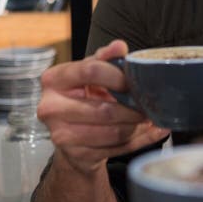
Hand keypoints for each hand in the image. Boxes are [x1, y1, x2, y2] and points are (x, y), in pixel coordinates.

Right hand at [37, 40, 170, 175]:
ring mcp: (61, 135)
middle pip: (103, 109)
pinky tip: (152, 131)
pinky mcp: (76, 155)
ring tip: (150, 117)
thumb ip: (105, 58)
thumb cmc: (82, 95)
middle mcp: (50, 108)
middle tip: (150, 104)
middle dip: (133, 108)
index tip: (133, 80)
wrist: (70, 134)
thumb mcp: (90, 72)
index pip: (90, 71)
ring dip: (137, 126)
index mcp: (54, 79)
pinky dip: (139, 141)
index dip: (117, 76)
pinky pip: (116, 149)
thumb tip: (120, 46)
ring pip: (112, 132)